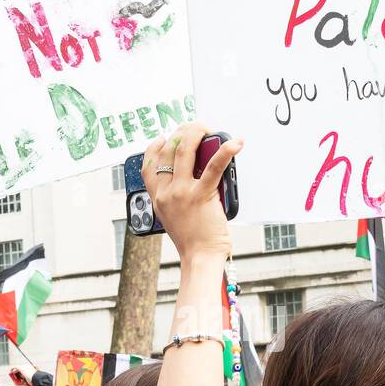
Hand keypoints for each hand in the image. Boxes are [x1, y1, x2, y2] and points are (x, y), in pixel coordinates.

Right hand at [141, 123, 241, 259]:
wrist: (200, 257)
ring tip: (209, 129)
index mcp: (157, 197)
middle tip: (196, 129)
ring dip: (197, 132)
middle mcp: (166, 192)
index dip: (156, 146)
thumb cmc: (192, 240)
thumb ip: (176, 195)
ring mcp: (182, 192)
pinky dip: (226, 151)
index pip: (148, 164)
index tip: (165, 137)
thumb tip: (195, 171)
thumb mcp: (173, 215)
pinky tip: (236, 143)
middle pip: (169, 150)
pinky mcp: (202, 195)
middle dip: (183, 132)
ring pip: (185, 150)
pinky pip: (214, 166)